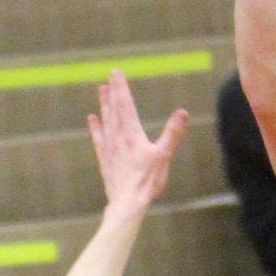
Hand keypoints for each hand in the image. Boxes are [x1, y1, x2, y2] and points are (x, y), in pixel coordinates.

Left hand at [87, 71, 188, 213]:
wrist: (127, 203)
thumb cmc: (147, 181)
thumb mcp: (164, 155)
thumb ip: (173, 133)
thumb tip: (183, 112)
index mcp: (132, 133)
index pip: (125, 104)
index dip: (121, 87)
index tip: (116, 72)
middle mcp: (117, 137)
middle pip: (114, 109)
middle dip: (113, 92)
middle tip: (110, 77)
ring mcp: (109, 148)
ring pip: (105, 121)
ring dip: (104, 105)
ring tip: (101, 90)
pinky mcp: (105, 159)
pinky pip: (98, 138)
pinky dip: (95, 126)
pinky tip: (92, 118)